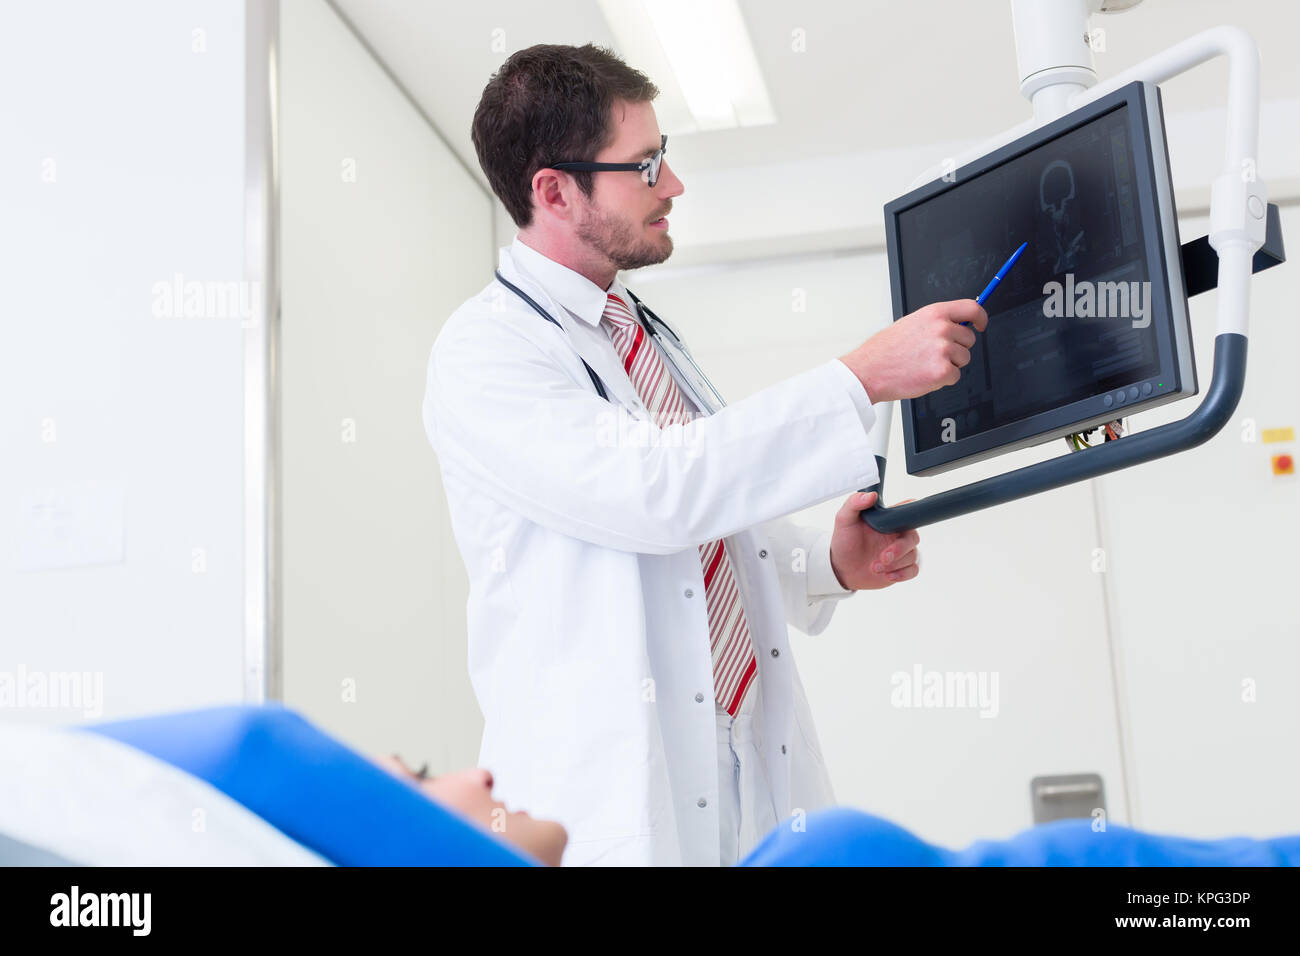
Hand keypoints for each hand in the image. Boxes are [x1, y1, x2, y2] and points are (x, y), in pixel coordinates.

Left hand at [827, 491, 920, 590]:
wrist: (841, 567)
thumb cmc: (845, 541)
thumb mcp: (844, 519)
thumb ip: (854, 503)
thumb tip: (871, 496)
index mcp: (889, 520)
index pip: (908, 511)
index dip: (911, 515)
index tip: (900, 524)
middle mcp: (898, 534)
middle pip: (913, 537)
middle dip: (900, 549)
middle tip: (883, 556)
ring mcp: (901, 552)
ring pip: (912, 555)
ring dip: (894, 564)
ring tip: (874, 567)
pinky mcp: (901, 567)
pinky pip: (913, 570)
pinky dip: (902, 574)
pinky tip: (887, 575)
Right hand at [839, 299, 986, 402]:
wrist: (869, 370)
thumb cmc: (885, 350)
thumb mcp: (911, 324)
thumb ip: (936, 322)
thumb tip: (957, 326)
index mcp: (934, 313)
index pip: (972, 309)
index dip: (981, 318)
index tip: (981, 325)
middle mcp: (941, 329)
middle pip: (969, 339)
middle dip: (957, 348)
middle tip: (934, 354)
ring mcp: (943, 350)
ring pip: (964, 359)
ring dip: (949, 364)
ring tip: (925, 364)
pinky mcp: (942, 371)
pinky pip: (955, 376)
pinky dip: (942, 379)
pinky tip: (924, 374)